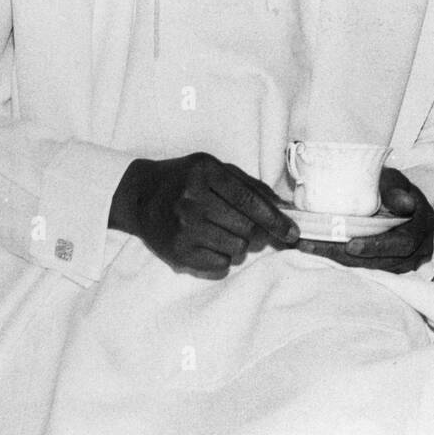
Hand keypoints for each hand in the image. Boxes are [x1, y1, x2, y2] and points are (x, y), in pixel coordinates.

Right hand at [110, 153, 298, 278]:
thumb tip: (282, 206)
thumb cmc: (185, 180)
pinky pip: (220, 265)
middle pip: (247, 227)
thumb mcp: (214, 169)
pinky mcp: (177, 251)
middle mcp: (192, 198)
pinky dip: (223, 257)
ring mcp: (183, 227)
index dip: (275, 219)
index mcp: (205, 171)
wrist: (141, 196)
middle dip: (256, 232)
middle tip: (248, 229)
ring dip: (239, 245)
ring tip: (223, 233)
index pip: (249, 200)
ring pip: (237, 248)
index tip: (292, 233)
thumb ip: (249, 184)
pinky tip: (209, 243)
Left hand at [296, 167, 433, 273]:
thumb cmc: (394, 186)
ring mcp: (405, 261)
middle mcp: (418, 248)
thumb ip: (396, 190)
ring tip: (309, 248)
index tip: (350, 245)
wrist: (395, 196)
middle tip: (315, 248)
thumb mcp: (395, 180)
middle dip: (347, 257)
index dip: (377, 246)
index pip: (403, 243)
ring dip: (339, 260)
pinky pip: (366, 268)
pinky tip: (318, 251)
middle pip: (383, 262)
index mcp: (423, 224)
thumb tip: (406, 203)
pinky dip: (342, 261)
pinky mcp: (389, 265)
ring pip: (372, 268)